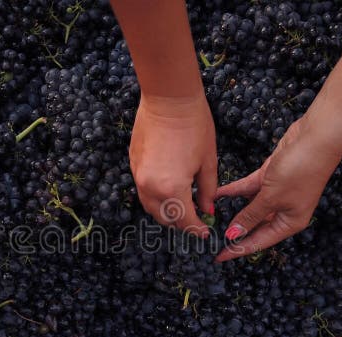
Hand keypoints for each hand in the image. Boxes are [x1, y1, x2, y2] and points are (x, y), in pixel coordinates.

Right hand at [129, 92, 216, 236]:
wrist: (168, 99)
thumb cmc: (194, 126)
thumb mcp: (208, 162)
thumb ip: (207, 190)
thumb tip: (207, 209)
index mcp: (172, 188)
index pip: (185, 220)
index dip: (197, 229)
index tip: (205, 232)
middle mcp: (150, 187)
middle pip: (164, 218)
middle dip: (181, 222)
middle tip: (196, 219)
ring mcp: (138, 176)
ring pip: (150, 207)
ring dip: (166, 211)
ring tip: (182, 205)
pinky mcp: (133, 165)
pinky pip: (143, 190)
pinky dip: (156, 196)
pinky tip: (169, 188)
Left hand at [215, 119, 341, 261]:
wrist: (316, 138)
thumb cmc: (300, 171)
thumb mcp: (271, 198)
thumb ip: (250, 216)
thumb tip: (234, 234)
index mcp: (290, 223)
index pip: (259, 241)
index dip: (238, 249)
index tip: (219, 257)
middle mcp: (284, 210)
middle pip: (254, 226)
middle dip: (234, 231)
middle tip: (211, 238)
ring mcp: (277, 193)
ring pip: (250, 206)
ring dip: (232, 210)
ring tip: (211, 217)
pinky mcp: (271, 176)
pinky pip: (248, 188)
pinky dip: (234, 191)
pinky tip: (217, 194)